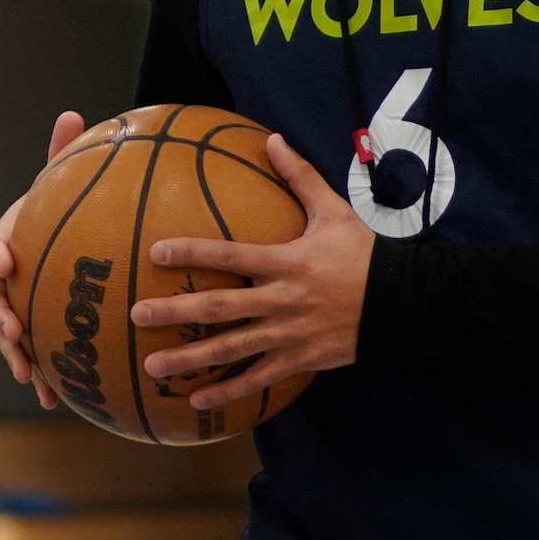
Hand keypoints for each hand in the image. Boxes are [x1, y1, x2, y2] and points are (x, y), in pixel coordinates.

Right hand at [0, 109, 83, 411]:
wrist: (58, 244)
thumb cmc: (59, 212)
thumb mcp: (62, 184)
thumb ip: (63, 155)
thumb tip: (74, 113)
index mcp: (6, 240)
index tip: (10, 260)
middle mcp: (2, 278)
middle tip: (11, 326)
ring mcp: (11, 307)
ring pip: (5, 333)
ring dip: (14, 353)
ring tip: (26, 373)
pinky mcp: (28, 332)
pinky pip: (29, 355)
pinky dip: (37, 376)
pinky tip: (50, 400)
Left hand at [135, 133, 366, 411]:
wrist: (402, 303)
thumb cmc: (363, 254)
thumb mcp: (333, 211)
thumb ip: (300, 177)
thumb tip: (272, 138)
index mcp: (286, 262)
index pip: (231, 256)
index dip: (193, 254)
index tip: (156, 253)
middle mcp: (281, 301)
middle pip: (220, 309)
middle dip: (175, 312)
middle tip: (136, 314)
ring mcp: (288, 335)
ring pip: (232, 349)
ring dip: (190, 360)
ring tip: (152, 365)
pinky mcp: (298, 360)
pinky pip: (257, 378)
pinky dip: (227, 391)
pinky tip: (196, 401)